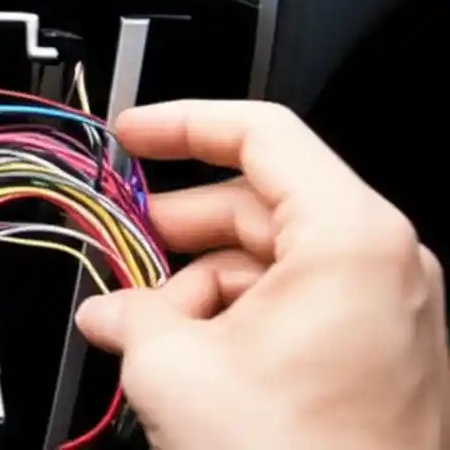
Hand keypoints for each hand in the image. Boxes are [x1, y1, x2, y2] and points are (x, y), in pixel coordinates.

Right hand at [76, 101, 448, 449]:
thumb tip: (108, 308)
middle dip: (174, 228)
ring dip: (193, 285)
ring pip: (267, 259)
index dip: (183, 124)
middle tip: (117, 245)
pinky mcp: (370, 357)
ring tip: (139, 327)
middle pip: (258, 203)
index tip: (133, 134)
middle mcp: (381, 266)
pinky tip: (177, 356)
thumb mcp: (173, 365)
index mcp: (350, 238)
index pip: (262, 135)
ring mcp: (381, 313)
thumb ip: (128, 311)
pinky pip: (288, 305)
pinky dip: (227, 319)